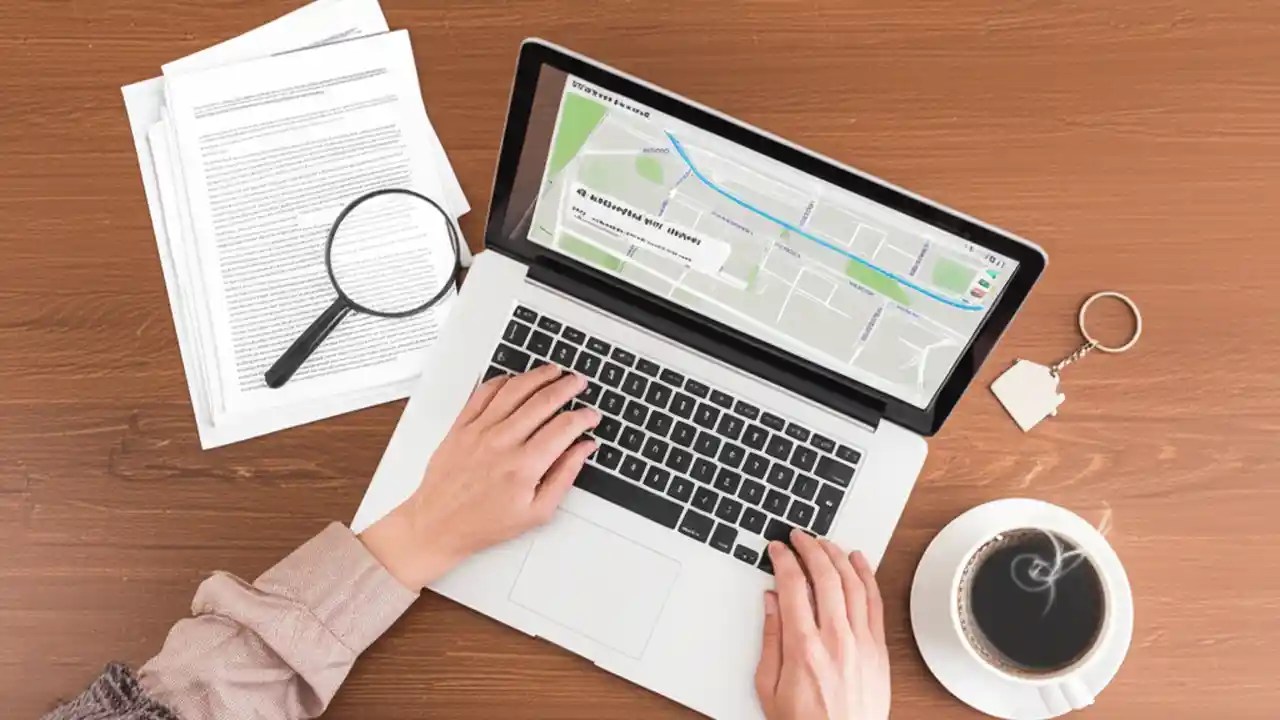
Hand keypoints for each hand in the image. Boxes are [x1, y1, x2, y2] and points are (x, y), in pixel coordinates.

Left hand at [360, 364, 598, 588]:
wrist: (438, 524)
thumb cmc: (484, 523)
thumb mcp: (536, 512)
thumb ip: (564, 477)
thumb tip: (583, 449)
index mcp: (524, 466)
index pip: (564, 428)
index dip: (584, 417)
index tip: (591, 415)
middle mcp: (502, 443)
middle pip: (543, 401)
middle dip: (567, 387)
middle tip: (578, 383)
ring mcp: (479, 431)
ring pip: (515, 389)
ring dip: (539, 375)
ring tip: (554, 371)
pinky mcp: (461, 426)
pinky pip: (484, 392)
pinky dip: (504, 381)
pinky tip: (516, 380)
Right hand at [756, 532, 890, 719]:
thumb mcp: (768, 686)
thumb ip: (770, 638)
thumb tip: (771, 601)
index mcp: (802, 647)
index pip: (793, 585)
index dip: (784, 559)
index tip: (777, 548)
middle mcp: (835, 639)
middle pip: (825, 576)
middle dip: (810, 548)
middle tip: (799, 536)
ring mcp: (861, 643)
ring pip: (852, 583)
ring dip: (837, 556)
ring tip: (825, 542)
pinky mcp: (878, 650)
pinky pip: (875, 602)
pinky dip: (867, 576)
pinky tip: (858, 561)